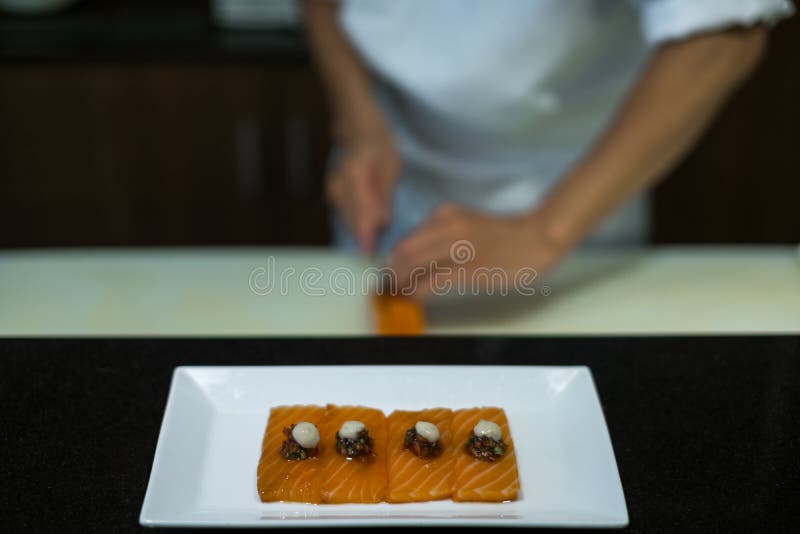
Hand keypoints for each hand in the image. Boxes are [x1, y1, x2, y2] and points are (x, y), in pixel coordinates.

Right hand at [326, 127, 399, 253]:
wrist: (358, 135)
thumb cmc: (379, 149)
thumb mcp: (391, 167)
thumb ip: (384, 195)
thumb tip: (381, 223)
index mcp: (354, 172)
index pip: (360, 209)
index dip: (365, 233)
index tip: (369, 252)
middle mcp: (337, 183)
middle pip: (350, 219)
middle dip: (365, 238)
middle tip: (379, 254)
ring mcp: (332, 190)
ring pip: (347, 222)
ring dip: (361, 234)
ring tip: (377, 247)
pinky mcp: (333, 198)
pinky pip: (346, 218)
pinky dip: (357, 227)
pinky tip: (369, 236)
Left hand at [386, 204, 568, 297]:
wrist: (537, 238)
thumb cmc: (505, 235)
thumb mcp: (466, 225)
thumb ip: (442, 235)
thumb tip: (418, 257)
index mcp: (445, 213)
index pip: (408, 238)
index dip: (393, 259)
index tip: (390, 273)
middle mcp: (447, 225)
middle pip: (404, 252)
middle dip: (391, 273)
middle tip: (388, 288)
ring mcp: (458, 246)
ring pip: (413, 266)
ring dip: (400, 284)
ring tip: (398, 295)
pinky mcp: (469, 268)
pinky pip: (432, 281)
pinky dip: (417, 292)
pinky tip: (414, 299)